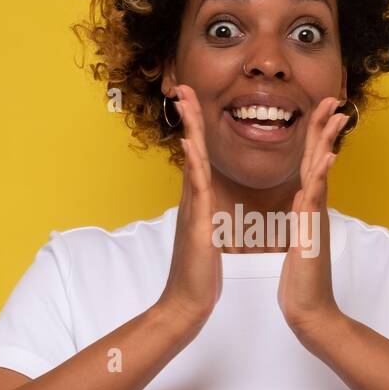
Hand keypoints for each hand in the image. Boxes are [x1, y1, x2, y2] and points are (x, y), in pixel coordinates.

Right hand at [154, 85, 221, 329]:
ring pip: (192, 161)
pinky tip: (190, 145)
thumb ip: (202, 214)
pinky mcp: (197, 224)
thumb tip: (203, 199)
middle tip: (183, 86)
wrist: (186, 303)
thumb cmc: (199, 273)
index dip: (196, 127)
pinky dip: (193, 165)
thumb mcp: (205, 235)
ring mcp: (192, 209)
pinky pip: (196, 189)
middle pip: (191, 149)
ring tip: (185, 102)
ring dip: (190, 129)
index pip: (199, 156)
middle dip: (188, 117)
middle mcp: (191, 199)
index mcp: (198, 201)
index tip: (193, 101)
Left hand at [278, 96, 349, 340]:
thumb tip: (303, 197)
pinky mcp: (311, 232)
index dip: (315, 136)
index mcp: (308, 207)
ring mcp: (315, 218)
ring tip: (335, 116)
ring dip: (327, 143)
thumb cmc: (301, 279)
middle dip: (326, 128)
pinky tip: (326, 158)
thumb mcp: (298, 239)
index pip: (311, 163)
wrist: (310, 309)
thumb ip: (302, 216)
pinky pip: (316, 200)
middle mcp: (315, 208)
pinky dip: (321, 177)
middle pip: (320, 158)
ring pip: (321, 172)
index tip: (321, 110)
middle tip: (335, 99)